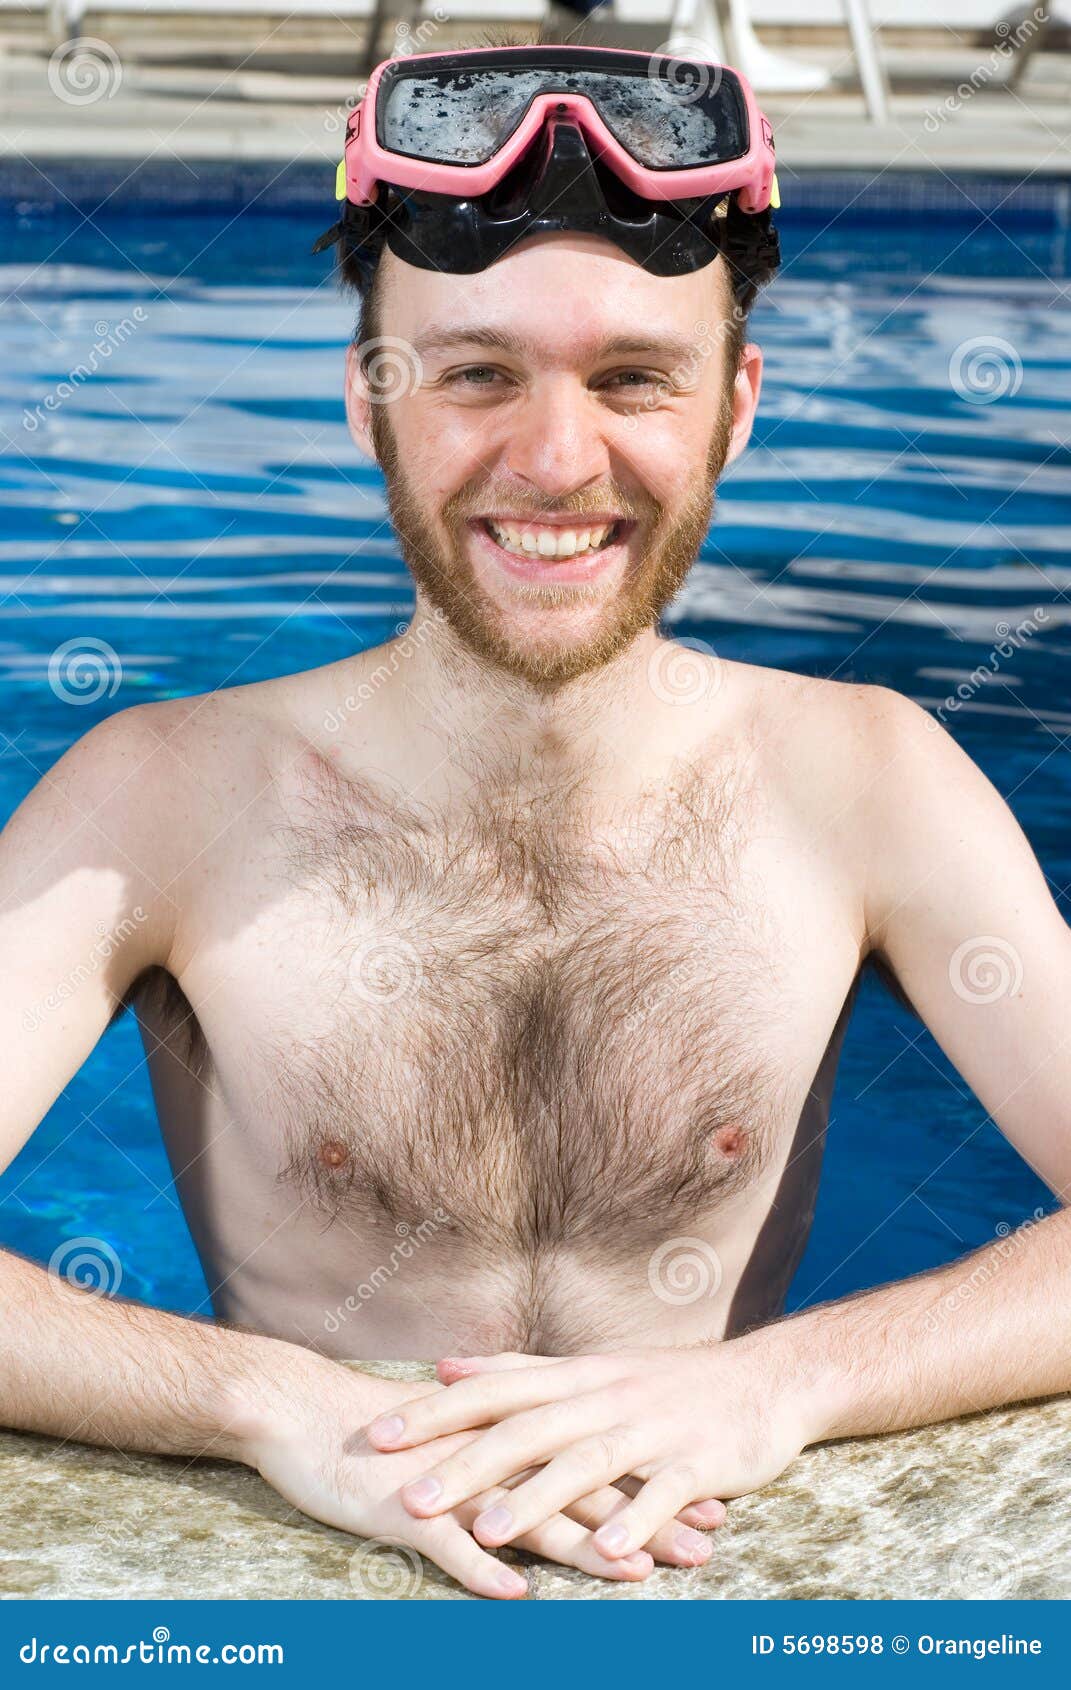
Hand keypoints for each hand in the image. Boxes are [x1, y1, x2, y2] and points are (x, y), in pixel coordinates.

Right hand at [220, 1351, 721, 1596]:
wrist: (301, 1410)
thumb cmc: (379, 1430)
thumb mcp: (459, 1436)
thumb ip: (511, 1451)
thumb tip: (560, 1472)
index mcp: (510, 1435)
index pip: (596, 1461)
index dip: (654, 1483)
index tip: (710, 1502)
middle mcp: (494, 1453)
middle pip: (583, 1489)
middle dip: (645, 1518)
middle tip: (706, 1541)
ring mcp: (452, 1482)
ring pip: (529, 1517)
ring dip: (585, 1546)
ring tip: (638, 1571)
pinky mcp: (404, 1509)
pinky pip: (448, 1545)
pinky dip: (483, 1567)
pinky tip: (517, 1595)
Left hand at [367, 1343, 819, 1560]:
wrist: (765, 1381)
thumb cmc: (668, 1382)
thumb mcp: (589, 1368)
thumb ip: (519, 1372)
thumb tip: (446, 1365)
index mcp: (575, 1377)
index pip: (494, 1390)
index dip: (437, 1411)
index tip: (380, 1434)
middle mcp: (605, 1397)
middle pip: (528, 1429)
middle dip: (469, 1464)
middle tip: (415, 1499)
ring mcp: (652, 1429)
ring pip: (587, 1463)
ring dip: (539, 1498)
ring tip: (492, 1532)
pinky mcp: (696, 1463)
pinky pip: (662, 1494)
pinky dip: (637, 1519)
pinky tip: (611, 1549)